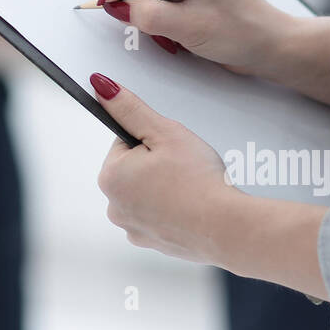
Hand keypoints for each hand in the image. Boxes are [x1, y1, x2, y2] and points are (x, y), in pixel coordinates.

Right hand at [89, 0, 286, 75]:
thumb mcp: (193, 27)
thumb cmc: (244, 31)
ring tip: (152, 24)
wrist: (265, 48)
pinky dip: (144, 7)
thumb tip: (117, 7)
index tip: (112, 0)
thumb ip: (151, 15)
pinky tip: (160, 25)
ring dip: (137, 0)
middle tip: (124, 13)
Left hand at [92, 71, 242, 265]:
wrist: (228, 227)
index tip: (170, 149)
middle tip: (184, 168)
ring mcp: (133, 229)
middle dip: (156, 164)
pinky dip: (173, 210)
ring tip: (190, 188)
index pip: (124, 143)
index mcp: (110, 177)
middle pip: (134, 169)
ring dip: (165, 187)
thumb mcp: (164, 131)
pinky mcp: (154, 243)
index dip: (151, 140)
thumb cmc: (198, 179)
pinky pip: (160, 216)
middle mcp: (114, 207)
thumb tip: (101, 86)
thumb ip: (130, 108)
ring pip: (147, 193)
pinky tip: (192, 207)